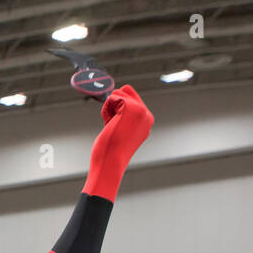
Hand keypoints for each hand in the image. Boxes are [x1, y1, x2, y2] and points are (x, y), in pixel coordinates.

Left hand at [86, 84, 154, 200]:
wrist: (110, 163)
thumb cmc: (110, 151)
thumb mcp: (121, 130)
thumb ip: (124, 114)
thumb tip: (117, 93)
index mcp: (146, 120)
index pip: (132, 97)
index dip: (117, 108)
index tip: (116, 126)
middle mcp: (146, 114)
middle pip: (126, 90)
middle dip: (113, 105)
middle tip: (113, 126)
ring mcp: (140, 109)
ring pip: (117, 93)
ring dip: (109, 108)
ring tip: (112, 126)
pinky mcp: (130, 107)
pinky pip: (111, 98)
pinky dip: (105, 110)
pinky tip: (109, 124)